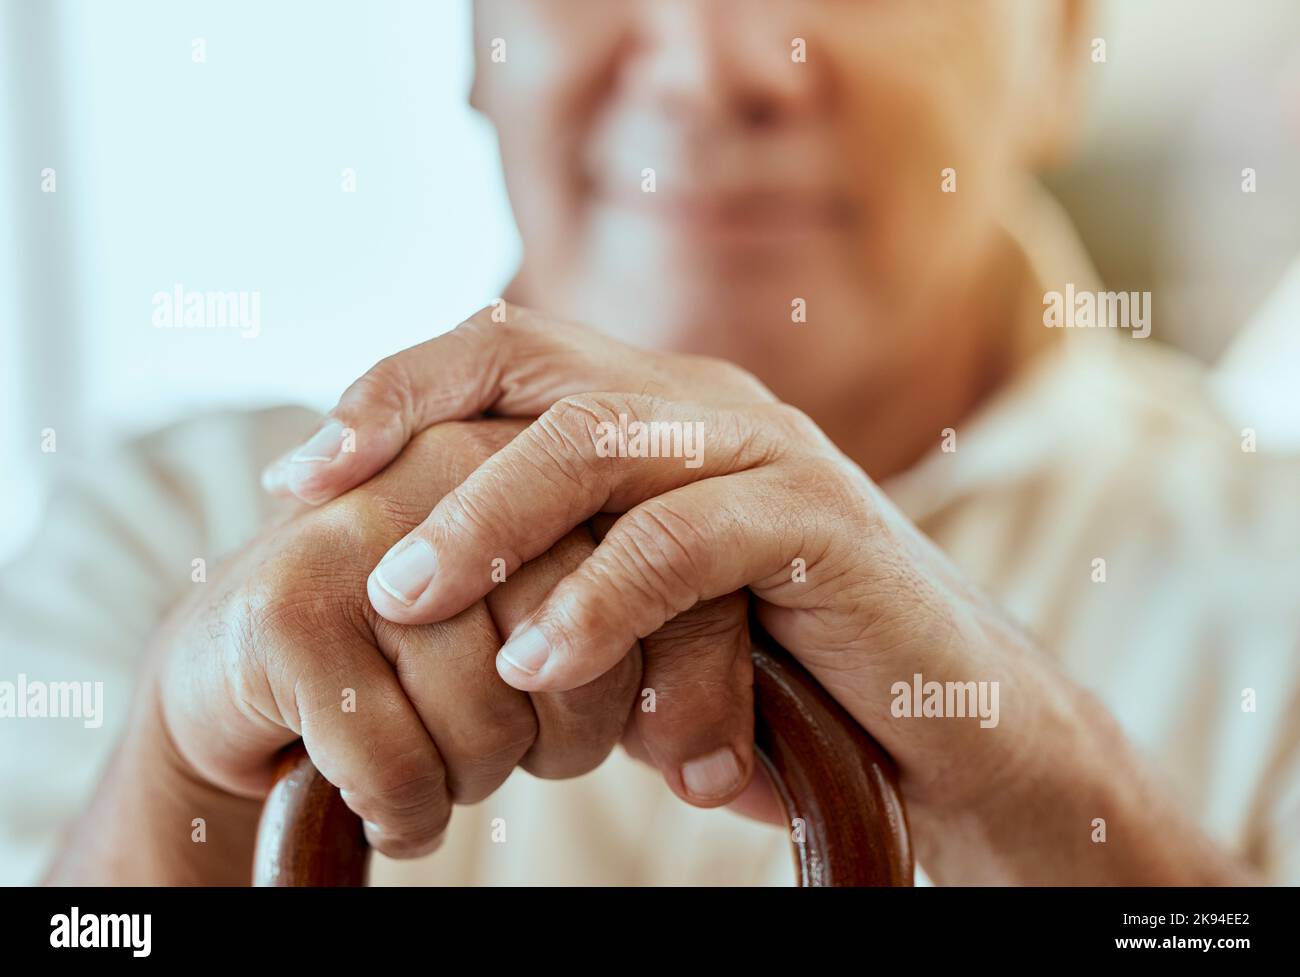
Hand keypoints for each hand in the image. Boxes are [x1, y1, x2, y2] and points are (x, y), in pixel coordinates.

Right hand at [55, 419, 649, 882]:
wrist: (240, 671)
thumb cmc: (423, 656)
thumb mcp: (550, 628)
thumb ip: (650, 642)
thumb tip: (723, 775)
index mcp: (523, 439)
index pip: (655, 555)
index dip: (679, 671)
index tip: (696, 759)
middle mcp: (443, 463)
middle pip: (576, 635)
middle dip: (568, 733)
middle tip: (533, 758)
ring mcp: (356, 533)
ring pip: (490, 709)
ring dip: (479, 775)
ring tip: (448, 767)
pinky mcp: (286, 613)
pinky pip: (401, 761)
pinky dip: (408, 815)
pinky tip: (397, 814)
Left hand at [263, 305, 1253, 883]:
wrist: (950, 729)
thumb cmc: (779, 676)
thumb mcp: (641, 616)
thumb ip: (553, 578)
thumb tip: (402, 599)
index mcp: (658, 411)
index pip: (505, 349)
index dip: (395, 389)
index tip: (303, 473)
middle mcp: (706, 406)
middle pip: (532, 365)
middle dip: (414, 427)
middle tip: (324, 515)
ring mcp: (766, 453)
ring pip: (596, 445)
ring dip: (487, 522)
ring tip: (407, 601)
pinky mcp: (818, 524)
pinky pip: (682, 542)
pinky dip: (597, 601)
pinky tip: (538, 667)